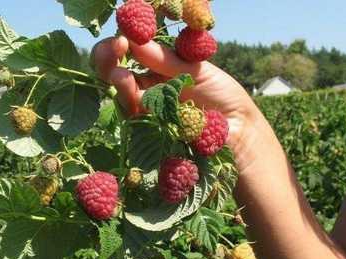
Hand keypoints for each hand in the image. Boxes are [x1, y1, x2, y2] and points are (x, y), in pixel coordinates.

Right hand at [93, 36, 262, 158]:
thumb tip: (135, 40)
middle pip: (114, 75)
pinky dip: (130, 105)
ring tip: (121, 75)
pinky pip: (133, 118)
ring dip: (117, 83)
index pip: (128, 55)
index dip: (118, 47)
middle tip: (114, 51)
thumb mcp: (194, 69)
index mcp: (156, 70)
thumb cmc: (221, 95)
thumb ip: (164, 59)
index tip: (122, 39)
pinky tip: (134, 97)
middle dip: (107, 61)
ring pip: (120, 96)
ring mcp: (146, 112)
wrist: (237, 127)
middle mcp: (146, 90)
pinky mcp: (149, 133)